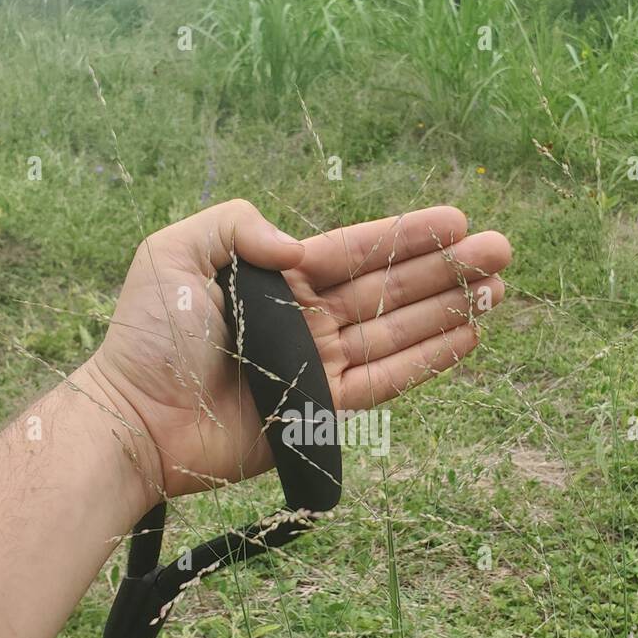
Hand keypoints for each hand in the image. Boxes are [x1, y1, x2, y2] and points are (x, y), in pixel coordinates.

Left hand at [80, 199, 510, 507]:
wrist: (136, 420)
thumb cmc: (150, 336)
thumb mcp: (173, 253)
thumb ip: (235, 226)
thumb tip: (300, 243)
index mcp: (277, 278)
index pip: (355, 251)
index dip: (407, 236)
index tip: (458, 218)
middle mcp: (305, 320)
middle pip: (388, 290)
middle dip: (446, 270)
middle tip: (502, 250)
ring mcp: (316, 366)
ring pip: (397, 334)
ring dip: (449, 311)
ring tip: (500, 291)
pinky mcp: (320, 411)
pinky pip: (385, 383)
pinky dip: (427, 362)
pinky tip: (467, 340)